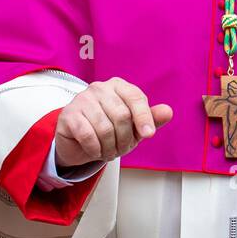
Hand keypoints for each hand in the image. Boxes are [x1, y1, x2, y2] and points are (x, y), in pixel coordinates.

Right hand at [55, 77, 172, 167]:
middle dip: (125, 139)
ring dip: (110, 147)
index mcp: (118, 86)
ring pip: (105, 128)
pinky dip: (95, 149)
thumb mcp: (133, 127)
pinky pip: (88, 135)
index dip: (144, 117)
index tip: (149, 135)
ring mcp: (82, 100)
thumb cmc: (109, 130)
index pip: (136, 98)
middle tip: (121, 149)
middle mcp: (99, 88)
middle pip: (122, 116)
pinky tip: (95, 151)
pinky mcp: (68, 115)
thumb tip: (168, 112)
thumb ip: (151, 119)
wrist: (78, 142)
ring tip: (108, 151)